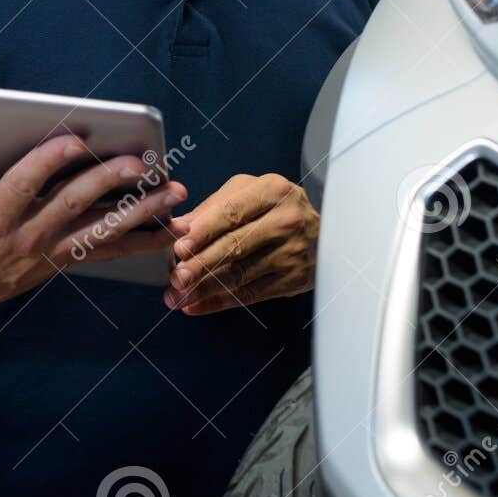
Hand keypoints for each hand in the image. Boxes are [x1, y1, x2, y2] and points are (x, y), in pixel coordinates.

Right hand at [0, 132, 184, 319]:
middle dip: (107, 184)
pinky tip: (172, 231)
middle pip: (71, 208)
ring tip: (173, 195)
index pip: (22, 188)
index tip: (74, 138)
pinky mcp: (61, 262)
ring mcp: (46, 255)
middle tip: (140, 164)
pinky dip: (142, 243)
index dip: (48, 163)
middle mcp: (23, 240)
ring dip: (140, 214)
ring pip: (99, 233)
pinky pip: (107, 253)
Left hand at [164, 173, 317, 314]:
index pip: (232, 212)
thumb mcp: (247, 193)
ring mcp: (293, 252)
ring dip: (204, 289)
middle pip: (235, 245)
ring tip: (177, 296)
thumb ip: (211, 208)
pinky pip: (250, 295)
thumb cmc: (273, 208)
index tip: (178, 247)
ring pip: (240, 274)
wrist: (322, 232)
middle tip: (175, 278)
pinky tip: (196, 305)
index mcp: (272, 191)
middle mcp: (286, 220)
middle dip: (201, 264)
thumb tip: (176, 228)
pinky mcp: (295, 279)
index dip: (203, 232)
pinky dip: (219, 302)